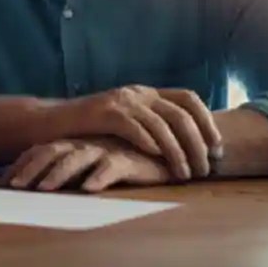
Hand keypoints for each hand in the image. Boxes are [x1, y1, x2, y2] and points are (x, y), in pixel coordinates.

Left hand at [4, 138, 172, 192]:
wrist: (161, 151)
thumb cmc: (120, 158)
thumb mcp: (89, 163)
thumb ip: (67, 168)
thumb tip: (35, 183)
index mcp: (73, 144)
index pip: (41, 151)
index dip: (22, 164)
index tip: (3, 182)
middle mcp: (84, 144)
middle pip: (52, 153)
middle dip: (31, 169)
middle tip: (15, 187)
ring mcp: (105, 150)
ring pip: (77, 158)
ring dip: (59, 173)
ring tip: (44, 189)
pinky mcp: (129, 159)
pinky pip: (112, 166)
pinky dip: (100, 176)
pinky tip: (90, 188)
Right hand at [57, 85, 222, 179]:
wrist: (49, 122)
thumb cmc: (89, 130)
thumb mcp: (124, 121)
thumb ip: (149, 125)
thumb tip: (185, 145)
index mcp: (146, 92)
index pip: (189, 98)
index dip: (207, 121)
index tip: (217, 148)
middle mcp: (137, 93)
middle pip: (181, 114)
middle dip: (199, 143)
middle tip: (206, 168)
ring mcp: (121, 101)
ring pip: (162, 124)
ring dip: (178, 151)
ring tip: (185, 174)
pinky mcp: (104, 114)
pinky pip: (135, 128)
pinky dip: (150, 143)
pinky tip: (158, 160)